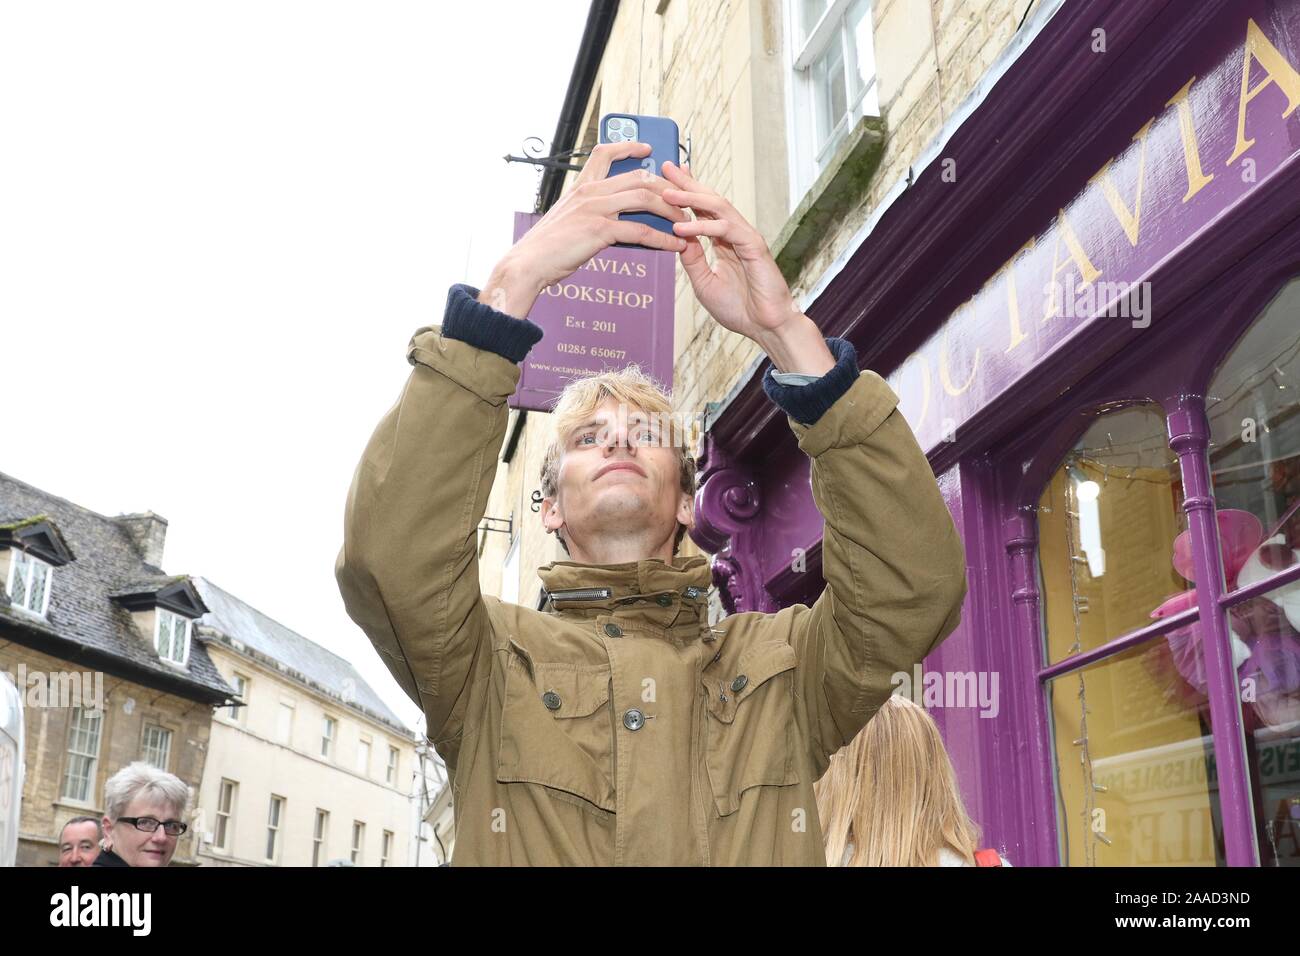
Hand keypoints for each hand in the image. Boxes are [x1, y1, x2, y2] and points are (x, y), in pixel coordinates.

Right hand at [480, 142, 687, 317]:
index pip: (605, 153)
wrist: (529, 263)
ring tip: (686, 222)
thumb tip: (619, 219)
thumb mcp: (570, 219)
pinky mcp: (600, 230)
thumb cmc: (549, 246)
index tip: (647, 148)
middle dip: (667, 186)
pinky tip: (675, 245)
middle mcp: (590, 191)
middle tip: (684, 198)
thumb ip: (592, 212)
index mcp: (581, 186)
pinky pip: (641, 231)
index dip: (628, 146)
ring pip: (645, 199)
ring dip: (671, 210)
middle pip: (639, 177)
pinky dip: (663, 238)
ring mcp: (595, 209)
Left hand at [660, 160, 801, 340]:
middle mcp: (735, 234)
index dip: (685, 191)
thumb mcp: (704, 282)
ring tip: (667, 193)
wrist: (764, 326)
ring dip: (691, 198)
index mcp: (724, 241)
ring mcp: (745, 237)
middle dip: (687, 183)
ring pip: (718, 207)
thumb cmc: (739, 308)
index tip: (666, 177)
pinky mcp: (753, 245)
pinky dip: (703, 226)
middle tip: (666, 168)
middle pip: (709, 200)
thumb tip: (677, 236)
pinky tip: (682, 226)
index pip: (703, 209)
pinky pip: (726, 229)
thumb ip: (692, 259)